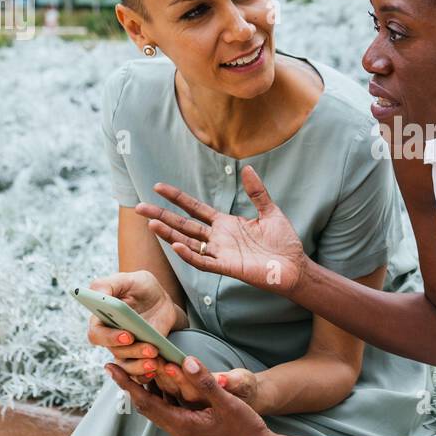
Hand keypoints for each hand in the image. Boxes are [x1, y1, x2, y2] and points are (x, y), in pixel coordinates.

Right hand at [86, 270, 183, 392]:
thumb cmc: (141, 288)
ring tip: (156, 358)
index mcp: (101, 318)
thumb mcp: (129, 279)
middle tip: (149, 347)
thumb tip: (94, 294)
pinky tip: (158, 367)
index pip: (96, 334)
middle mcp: (110, 336)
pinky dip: (146, 373)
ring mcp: (124, 349)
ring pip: (126, 365)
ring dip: (140, 365)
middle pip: (113, 352)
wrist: (162, 301)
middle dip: (132, 351)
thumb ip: (107, 284)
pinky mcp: (138, 357)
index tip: (127, 335)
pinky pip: (137, 373)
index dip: (109, 338)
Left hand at [106, 355, 271, 435]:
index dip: (126, 384)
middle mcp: (178, 428)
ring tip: (138, 368)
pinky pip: (169, 408)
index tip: (111, 368)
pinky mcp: (192, 427)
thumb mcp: (227, 404)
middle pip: (146, 404)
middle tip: (118, 363)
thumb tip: (185, 361)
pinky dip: (162, 393)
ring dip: (146, 388)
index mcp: (181, 423)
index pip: (145, 401)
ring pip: (157, 406)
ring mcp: (185, 429)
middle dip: (130, 384)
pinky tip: (166, 381)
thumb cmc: (244, 430)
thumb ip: (205, 383)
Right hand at [134, 166, 306, 294]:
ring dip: (169, 234)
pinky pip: (204, 262)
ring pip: (188, 243)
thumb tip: (248, 168)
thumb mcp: (270, 211)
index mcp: (225, 223)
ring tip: (150, 224)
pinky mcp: (228, 268)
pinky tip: (176, 244)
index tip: (158, 187)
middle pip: (183, 225)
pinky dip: (189, 254)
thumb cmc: (283, 242)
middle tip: (139, 207)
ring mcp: (221, 253)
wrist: (295, 266)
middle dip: (161, 216)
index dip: (177, 198)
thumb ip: (257, 192)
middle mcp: (218, 238)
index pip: (194, 208)